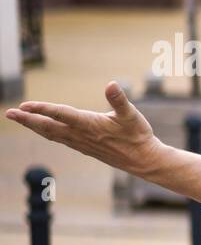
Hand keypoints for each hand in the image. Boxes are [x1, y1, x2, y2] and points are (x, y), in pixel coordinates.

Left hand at [5, 82, 168, 176]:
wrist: (144, 161)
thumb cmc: (139, 136)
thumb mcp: (132, 115)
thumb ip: (119, 99)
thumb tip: (111, 84)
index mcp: (91, 125)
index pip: (61, 115)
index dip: (43, 109)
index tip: (26, 105)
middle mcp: (82, 136)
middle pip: (48, 127)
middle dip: (28, 120)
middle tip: (9, 113)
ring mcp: (81, 143)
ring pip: (51, 134)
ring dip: (33, 125)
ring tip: (19, 118)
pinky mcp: (84, 147)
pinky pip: (58, 139)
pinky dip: (45, 132)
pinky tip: (41, 129)